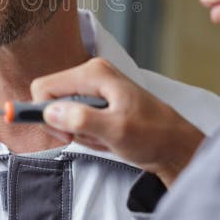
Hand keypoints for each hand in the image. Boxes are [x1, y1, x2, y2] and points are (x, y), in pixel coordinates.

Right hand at [31, 57, 203, 186]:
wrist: (175, 146)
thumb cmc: (153, 135)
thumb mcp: (116, 131)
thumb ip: (82, 120)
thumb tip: (49, 112)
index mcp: (93, 73)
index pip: (44, 87)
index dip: (44, 113)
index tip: (63, 136)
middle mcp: (91, 74)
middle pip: (51, 99)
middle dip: (65, 125)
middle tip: (88, 138)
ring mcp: (94, 87)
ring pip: (63, 112)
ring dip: (78, 132)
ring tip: (104, 138)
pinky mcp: (97, 100)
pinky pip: (75, 118)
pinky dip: (86, 133)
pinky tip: (106, 137)